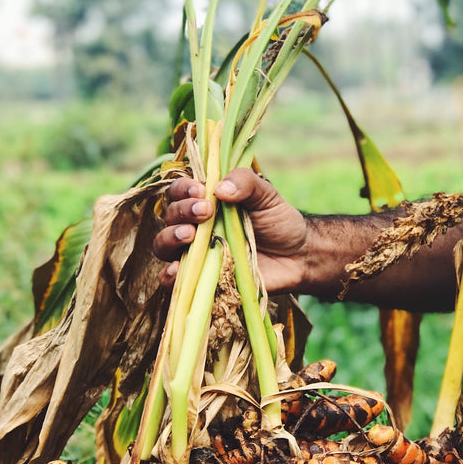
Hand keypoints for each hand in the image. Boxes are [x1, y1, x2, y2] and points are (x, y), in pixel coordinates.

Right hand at [153, 169, 308, 291]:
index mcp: (206, 202)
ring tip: (189, 235)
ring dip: (170, 238)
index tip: (202, 192)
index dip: (183, 189)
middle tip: (205, 212)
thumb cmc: (279, 222)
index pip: (179, 191)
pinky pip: (174, 280)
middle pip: (169, 216)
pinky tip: (177, 270)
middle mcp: (195, 226)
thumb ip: (245, 182)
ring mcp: (196, 253)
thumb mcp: (266, 195)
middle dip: (182, 211)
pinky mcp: (202, 278)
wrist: (298, 257)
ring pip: (164, 245)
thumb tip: (219, 189)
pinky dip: (169, 276)